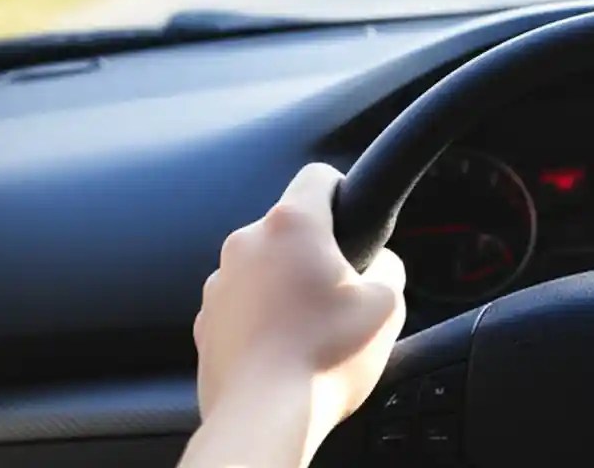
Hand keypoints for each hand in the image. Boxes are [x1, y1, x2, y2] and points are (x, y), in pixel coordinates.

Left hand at [193, 163, 405, 439]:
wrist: (265, 417)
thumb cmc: (325, 356)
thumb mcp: (388, 303)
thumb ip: (387, 269)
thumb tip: (379, 267)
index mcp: (292, 226)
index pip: (318, 176)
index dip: (342, 193)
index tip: (353, 219)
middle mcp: (246, 244)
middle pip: (289, 228)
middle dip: (315, 252)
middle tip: (342, 291)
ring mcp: (218, 284)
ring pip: (262, 268)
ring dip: (285, 286)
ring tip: (312, 328)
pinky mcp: (205, 322)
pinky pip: (241, 306)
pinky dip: (261, 319)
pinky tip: (285, 349)